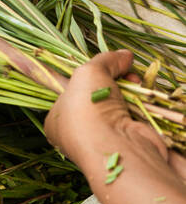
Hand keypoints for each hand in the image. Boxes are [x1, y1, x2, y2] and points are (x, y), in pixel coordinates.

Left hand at [45, 50, 185, 178]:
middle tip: (125, 71)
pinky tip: (146, 94)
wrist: (119, 147)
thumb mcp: (88, 73)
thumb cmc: (89, 111)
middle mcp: (80, 132)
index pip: (71, 92)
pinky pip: (140, 115)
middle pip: (99, 96)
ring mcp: (108, 138)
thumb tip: (124, 56)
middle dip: (114, 79)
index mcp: (58, 120)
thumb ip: (104, 60)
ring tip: (136, 81)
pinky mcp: (133, 140)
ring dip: (132, 89)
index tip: (102, 66)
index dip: (88, 76)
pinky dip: (146, 102)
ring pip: (122, 104)